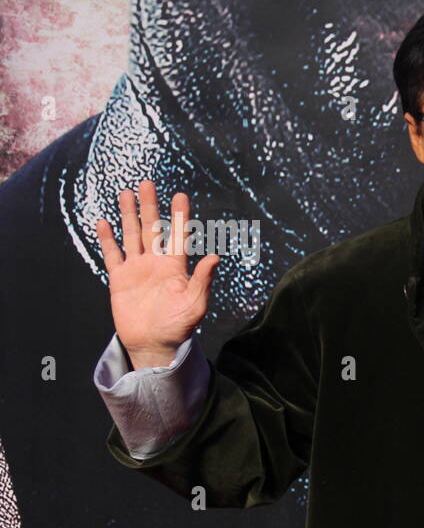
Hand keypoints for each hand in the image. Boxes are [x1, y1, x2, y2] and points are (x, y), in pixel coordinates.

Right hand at [95, 180, 220, 368]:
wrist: (154, 344)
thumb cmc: (179, 326)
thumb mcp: (195, 304)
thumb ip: (202, 280)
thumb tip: (215, 257)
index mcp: (176, 267)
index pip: (178, 235)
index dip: (179, 215)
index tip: (180, 195)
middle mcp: (156, 263)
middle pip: (152, 228)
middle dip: (150, 206)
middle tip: (147, 183)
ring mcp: (137, 269)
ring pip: (132, 235)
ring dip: (129, 215)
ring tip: (126, 193)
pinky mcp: (119, 278)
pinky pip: (113, 254)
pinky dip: (108, 239)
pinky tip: (104, 222)